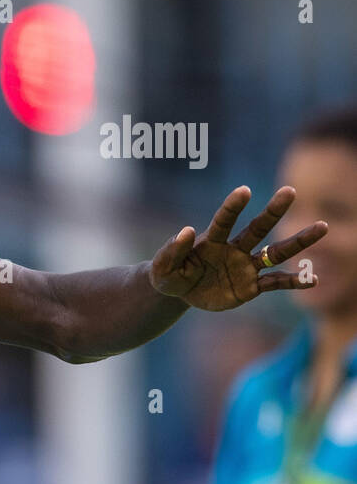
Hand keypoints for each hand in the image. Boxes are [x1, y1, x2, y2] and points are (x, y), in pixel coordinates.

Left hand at [149, 185, 327, 310]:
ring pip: (275, 252)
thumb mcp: (162, 268)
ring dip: (298, 241)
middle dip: (273, 211)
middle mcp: (234, 249)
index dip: (233, 206)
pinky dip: (294, 281)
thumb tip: (187, 231)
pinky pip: (275, 282)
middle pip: (257, 227)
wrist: (179, 292)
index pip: (224, 220)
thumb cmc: (168, 275)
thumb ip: (171, 250)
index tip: (244, 190)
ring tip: (322, 227)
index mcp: (212, 241)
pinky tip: (314, 279)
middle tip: (290, 191)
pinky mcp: (251, 286)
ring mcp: (245, 266)